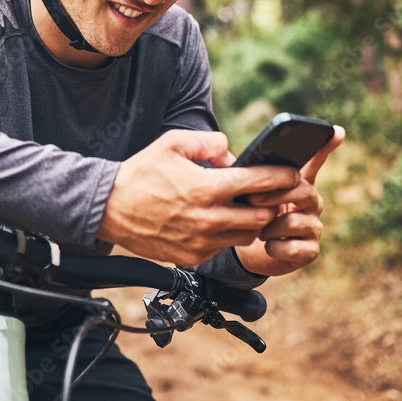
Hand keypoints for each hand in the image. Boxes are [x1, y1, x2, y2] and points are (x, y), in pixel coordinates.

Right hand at [98, 130, 301, 265]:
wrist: (108, 207)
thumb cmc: (141, 173)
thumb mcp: (173, 143)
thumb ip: (209, 142)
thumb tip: (233, 154)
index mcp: (206, 188)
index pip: (259, 183)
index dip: (282, 178)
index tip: (293, 174)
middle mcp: (207, 219)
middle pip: (261, 216)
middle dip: (271, 204)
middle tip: (270, 194)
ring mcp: (200, 242)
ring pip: (246, 236)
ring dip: (251, 222)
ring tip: (244, 207)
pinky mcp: (192, 257)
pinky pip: (222, 248)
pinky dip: (226, 235)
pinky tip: (216, 221)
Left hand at [235, 126, 344, 276]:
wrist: (251, 253)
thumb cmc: (252, 217)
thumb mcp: (250, 194)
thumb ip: (252, 179)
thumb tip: (239, 163)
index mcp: (298, 185)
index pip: (314, 162)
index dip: (325, 147)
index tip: (336, 130)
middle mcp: (312, 204)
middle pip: (302, 190)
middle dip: (275, 194)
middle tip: (252, 198)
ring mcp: (314, 228)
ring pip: (296, 221)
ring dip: (271, 227)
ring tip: (260, 230)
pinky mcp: (310, 251)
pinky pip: (294, 247)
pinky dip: (275, 247)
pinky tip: (269, 246)